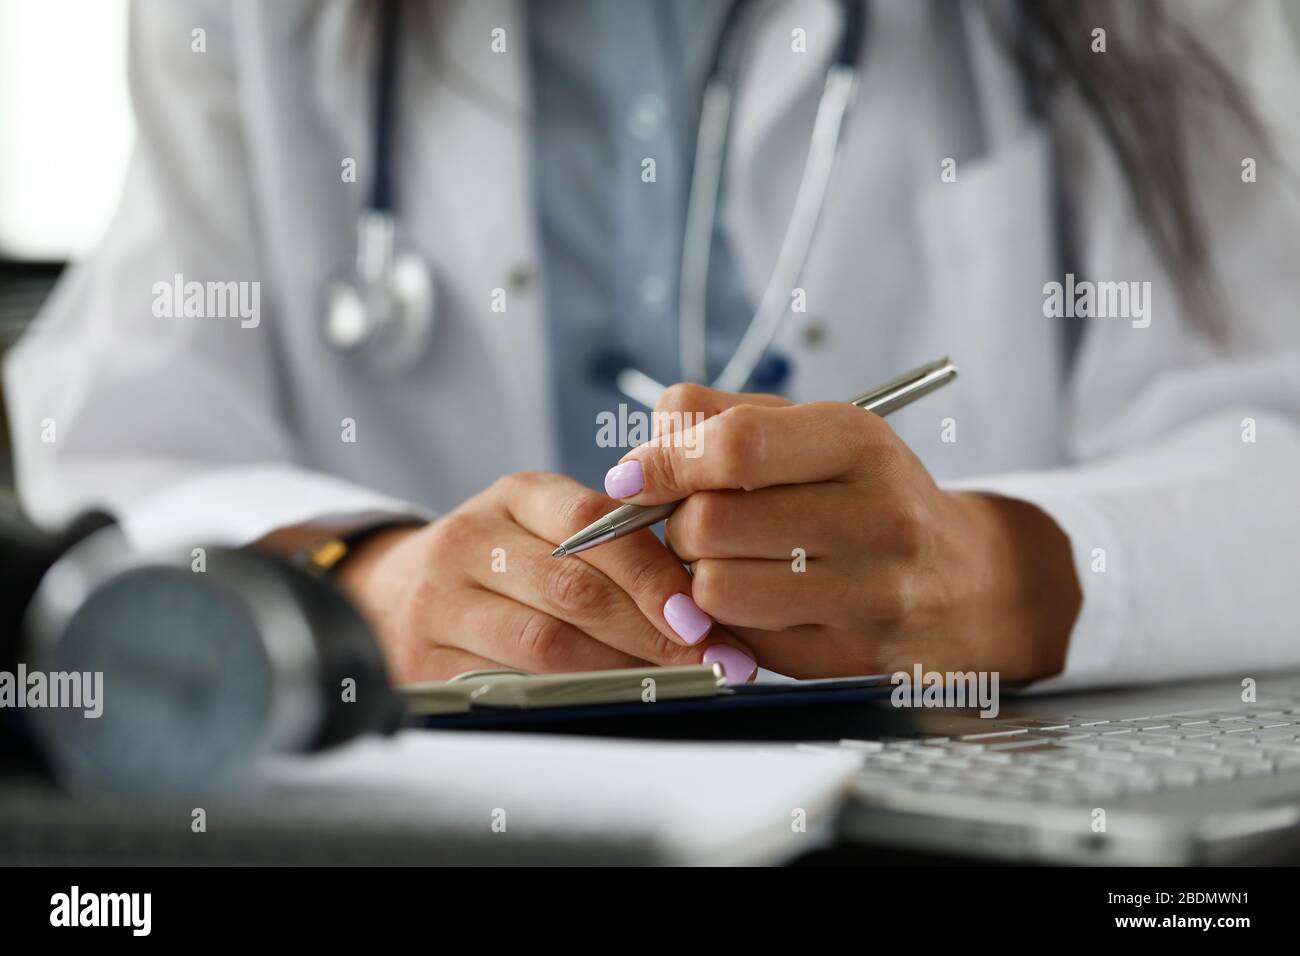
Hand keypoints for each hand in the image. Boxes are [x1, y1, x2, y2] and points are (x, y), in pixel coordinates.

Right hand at [333, 472, 756, 683]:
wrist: (391, 593)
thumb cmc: (500, 559)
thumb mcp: (546, 524)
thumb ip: (612, 544)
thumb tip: (703, 598)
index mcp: (517, 495)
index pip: (592, 524)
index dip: (652, 574)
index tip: (701, 616)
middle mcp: (472, 541)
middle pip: (573, 589)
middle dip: (651, 631)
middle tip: (706, 660)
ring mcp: (442, 603)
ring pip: (544, 643)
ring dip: (619, 670)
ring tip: (670, 683)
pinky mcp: (427, 661)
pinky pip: (510, 684)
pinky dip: (569, 695)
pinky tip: (609, 700)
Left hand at [602, 385, 1080, 681]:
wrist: (968, 583)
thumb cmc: (871, 495)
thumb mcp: (816, 431)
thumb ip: (723, 418)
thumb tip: (643, 450)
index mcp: (859, 442)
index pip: (735, 446)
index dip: (663, 462)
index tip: (630, 477)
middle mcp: (874, 517)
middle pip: (710, 523)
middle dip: (677, 524)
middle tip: (694, 523)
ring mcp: (869, 594)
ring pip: (716, 589)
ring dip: (697, 578)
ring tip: (726, 561)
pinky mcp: (850, 657)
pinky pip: (742, 640)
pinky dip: (728, 621)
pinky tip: (757, 600)